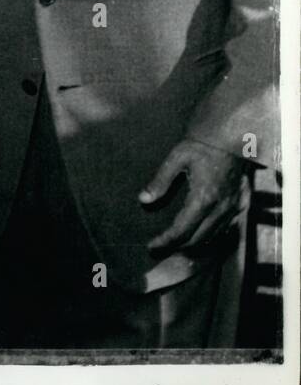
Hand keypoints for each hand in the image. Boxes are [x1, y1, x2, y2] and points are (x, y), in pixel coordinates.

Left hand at [140, 138, 249, 254]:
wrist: (231, 138)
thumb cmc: (201, 146)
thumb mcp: (176, 158)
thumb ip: (160, 181)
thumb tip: (143, 199)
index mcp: (204, 198)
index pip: (182, 230)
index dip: (166, 241)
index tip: (151, 246)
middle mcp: (221, 208)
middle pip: (198, 239)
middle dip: (177, 247)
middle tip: (159, 247)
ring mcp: (233, 208)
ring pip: (212, 237)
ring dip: (193, 244)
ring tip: (174, 243)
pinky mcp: (240, 206)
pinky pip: (225, 229)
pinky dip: (209, 236)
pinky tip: (197, 234)